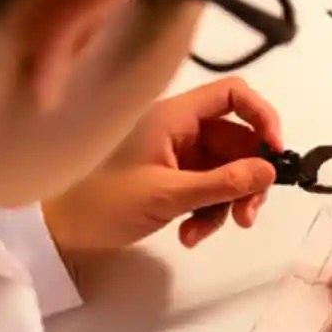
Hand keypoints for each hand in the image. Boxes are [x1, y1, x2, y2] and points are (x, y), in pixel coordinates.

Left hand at [42, 77, 282, 256]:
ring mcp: (175, 154)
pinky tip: (189, 236)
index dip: (262, 118)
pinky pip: (205, 189)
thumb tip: (270, 171)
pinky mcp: (169, 179)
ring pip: (224, 171)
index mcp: (174, 115)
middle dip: (246, 179)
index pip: (233, 95)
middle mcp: (178, 128)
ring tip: (206, 234)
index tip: (275, 154)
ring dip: (225, 204)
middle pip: (236, 141)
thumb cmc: (103, 202)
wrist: (56, 230)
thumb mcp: (167, 195)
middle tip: (249, 217)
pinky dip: (205, 213)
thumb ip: (222, 183)